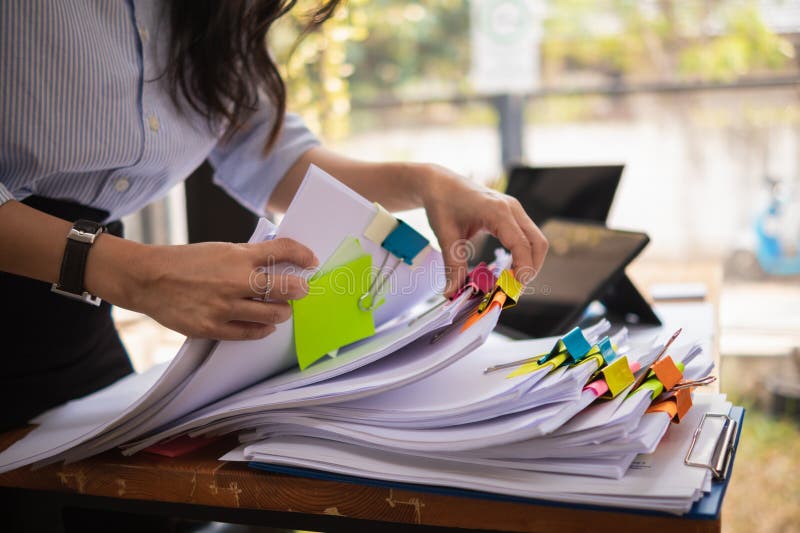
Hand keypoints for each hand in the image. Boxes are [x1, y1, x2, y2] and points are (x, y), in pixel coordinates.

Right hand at [89, 237, 317, 339]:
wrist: (149, 279)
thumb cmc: (187, 262)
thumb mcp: (221, 249)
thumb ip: (250, 255)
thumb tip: (279, 259)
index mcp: (238, 256)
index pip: (282, 250)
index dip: (302, 254)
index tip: (311, 260)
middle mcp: (235, 281)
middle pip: (285, 288)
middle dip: (299, 289)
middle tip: (301, 290)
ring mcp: (225, 307)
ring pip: (272, 314)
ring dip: (283, 311)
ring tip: (282, 308)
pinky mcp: (213, 328)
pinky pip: (250, 333)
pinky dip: (263, 329)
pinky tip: (266, 325)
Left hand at [417, 164, 547, 295]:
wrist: (440, 184)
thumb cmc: (442, 204)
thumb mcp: (445, 235)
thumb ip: (452, 264)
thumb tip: (451, 293)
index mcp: (497, 211)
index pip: (521, 244)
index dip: (523, 269)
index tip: (513, 289)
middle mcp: (512, 209)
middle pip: (538, 243)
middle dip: (531, 269)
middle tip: (513, 290)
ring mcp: (514, 210)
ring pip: (536, 240)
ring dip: (529, 263)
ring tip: (510, 282)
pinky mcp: (512, 215)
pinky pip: (527, 237)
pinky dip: (523, 255)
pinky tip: (508, 269)